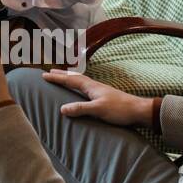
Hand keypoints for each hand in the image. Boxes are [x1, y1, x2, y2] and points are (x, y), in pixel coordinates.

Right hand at [41, 69, 156, 127]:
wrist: (139, 110)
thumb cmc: (119, 109)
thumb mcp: (98, 110)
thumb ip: (80, 108)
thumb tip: (62, 109)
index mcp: (91, 87)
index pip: (70, 80)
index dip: (57, 78)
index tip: (43, 75)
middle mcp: (94, 86)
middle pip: (74, 77)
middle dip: (61, 75)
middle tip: (50, 71)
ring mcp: (100, 90)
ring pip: (81, 81)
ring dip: (70, 78)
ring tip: (63, 77)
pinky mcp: (104, 96)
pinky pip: (86, 87)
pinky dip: (78, 85)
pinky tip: (81, 90)